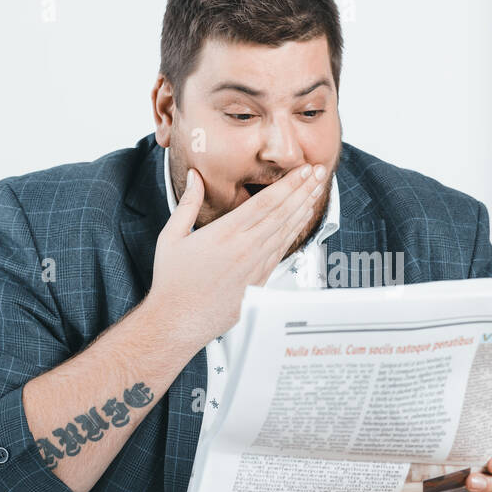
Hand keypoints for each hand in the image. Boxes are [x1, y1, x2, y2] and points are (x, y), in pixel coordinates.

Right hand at [146, 163, 324, 346]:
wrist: (178, 321)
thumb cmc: (173, 283)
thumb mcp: (172, 237)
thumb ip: (187, 203)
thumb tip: (196, 176)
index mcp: (224, 234)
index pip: (265, 202)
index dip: (288, 184)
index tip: (303, 169)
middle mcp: (245, 249)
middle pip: (282, 214)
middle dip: (303, 190)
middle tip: (318, 172)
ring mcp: (255, 267)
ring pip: (286, 232)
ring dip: (303, 209)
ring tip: (316, 190)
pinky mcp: (259, 282)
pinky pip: (282, 251)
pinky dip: (294, 233)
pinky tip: (301, 220)